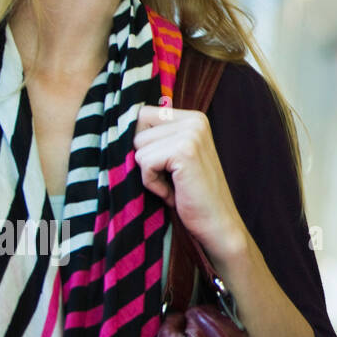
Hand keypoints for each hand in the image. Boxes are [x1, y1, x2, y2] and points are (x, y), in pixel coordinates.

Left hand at [133, 104, 248, 262]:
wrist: (216, 222)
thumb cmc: (192, 193)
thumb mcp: (175, 157)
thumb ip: (158, 137)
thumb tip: (120, 125)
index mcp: (194, 118)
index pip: (143, 114)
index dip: (144, 143)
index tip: (166, 163)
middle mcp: (195, 121)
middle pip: (138, 132)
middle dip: (146, 159)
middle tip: (171, 176)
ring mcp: (191, 134)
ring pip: (139, 148)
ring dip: (149, 173)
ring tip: (173, 184)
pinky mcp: (184, 151)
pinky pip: (144, 162)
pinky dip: (152, 183)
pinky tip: (173, 190)